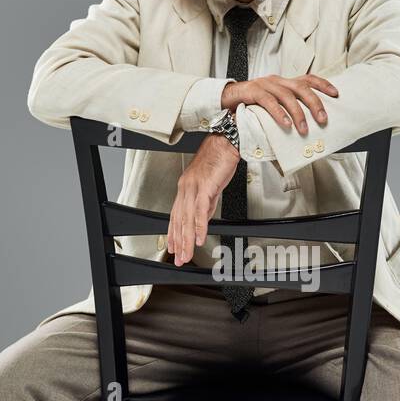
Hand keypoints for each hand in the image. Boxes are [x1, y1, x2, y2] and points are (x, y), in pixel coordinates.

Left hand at [166, 134, 238, 266]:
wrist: (227, 142)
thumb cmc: (219, 159)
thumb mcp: (211, 186)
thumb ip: (206, 203)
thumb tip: (204, 219)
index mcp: (186, 187)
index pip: (175, 215)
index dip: (173, 233)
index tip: (172, 246)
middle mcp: (186, 187)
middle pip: (179, 220)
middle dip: (178, 242)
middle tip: (179, 258)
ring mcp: (194, 187)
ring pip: (187, 219)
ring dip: (186, 240)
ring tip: (187, 254)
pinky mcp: (205, 187)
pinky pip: (200, 211)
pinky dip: (199, 227)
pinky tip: (199, 238)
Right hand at [220, 74, 339, 136]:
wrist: (225, 101)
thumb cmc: (252, 106)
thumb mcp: (273, 107)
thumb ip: (287, 112)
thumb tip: (306, 130)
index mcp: (284, 83)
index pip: (308, 78)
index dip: (323, 84)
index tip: (336, 94)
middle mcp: (277, 81)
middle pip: (301, 87)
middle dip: (314, 103)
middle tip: (323, 119)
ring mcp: (265, 85)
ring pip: (286, 96)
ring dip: (298, 113)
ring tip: (304, 129)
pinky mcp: (252, 92)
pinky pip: (268, 102)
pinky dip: (279, 114)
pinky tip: (285, 124)